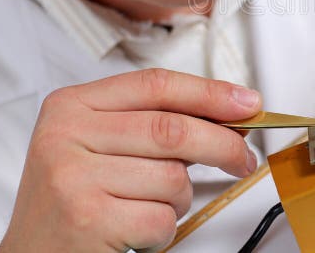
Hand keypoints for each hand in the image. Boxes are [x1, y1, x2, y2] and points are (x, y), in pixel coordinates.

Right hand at [0, 69, 261, 251]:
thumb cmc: (72, 199)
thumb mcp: (99, 145)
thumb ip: (152, 123)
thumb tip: (229, 115)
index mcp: (71, 106)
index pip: (156, 85)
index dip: (210, 92)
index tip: (248, 103)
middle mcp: (66, 136)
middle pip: (172, 129)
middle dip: (223, 145)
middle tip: (243, 159)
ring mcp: (73, 178)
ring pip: (172, 178)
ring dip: (179, 199)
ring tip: (149, 205)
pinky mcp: (87, 219)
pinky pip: (161, 218)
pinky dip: (163, 229)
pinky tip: (135, 229)